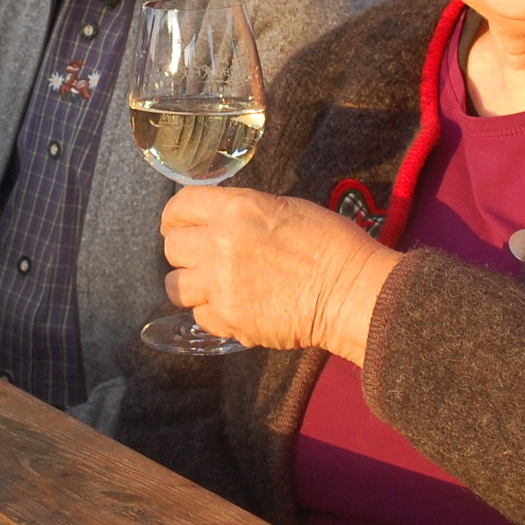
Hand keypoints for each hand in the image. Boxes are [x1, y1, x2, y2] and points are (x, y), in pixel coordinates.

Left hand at [161, 188, 399, 362]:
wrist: (352, 291)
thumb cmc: (332, 245)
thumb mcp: (286, 208)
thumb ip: (245, 214)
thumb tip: (222, 224)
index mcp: (237, 208)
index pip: (181, 206)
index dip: (176, 217)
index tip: (178, 225)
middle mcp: (220, 243)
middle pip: (171, 248)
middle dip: (184, 253)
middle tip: (203, 260)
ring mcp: (221, 283)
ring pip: (176, 286)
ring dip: (192, 287)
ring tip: (214, 289)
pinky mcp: (229, 318)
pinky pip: (201, 317)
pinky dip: (214, 315)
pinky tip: (236, 309)